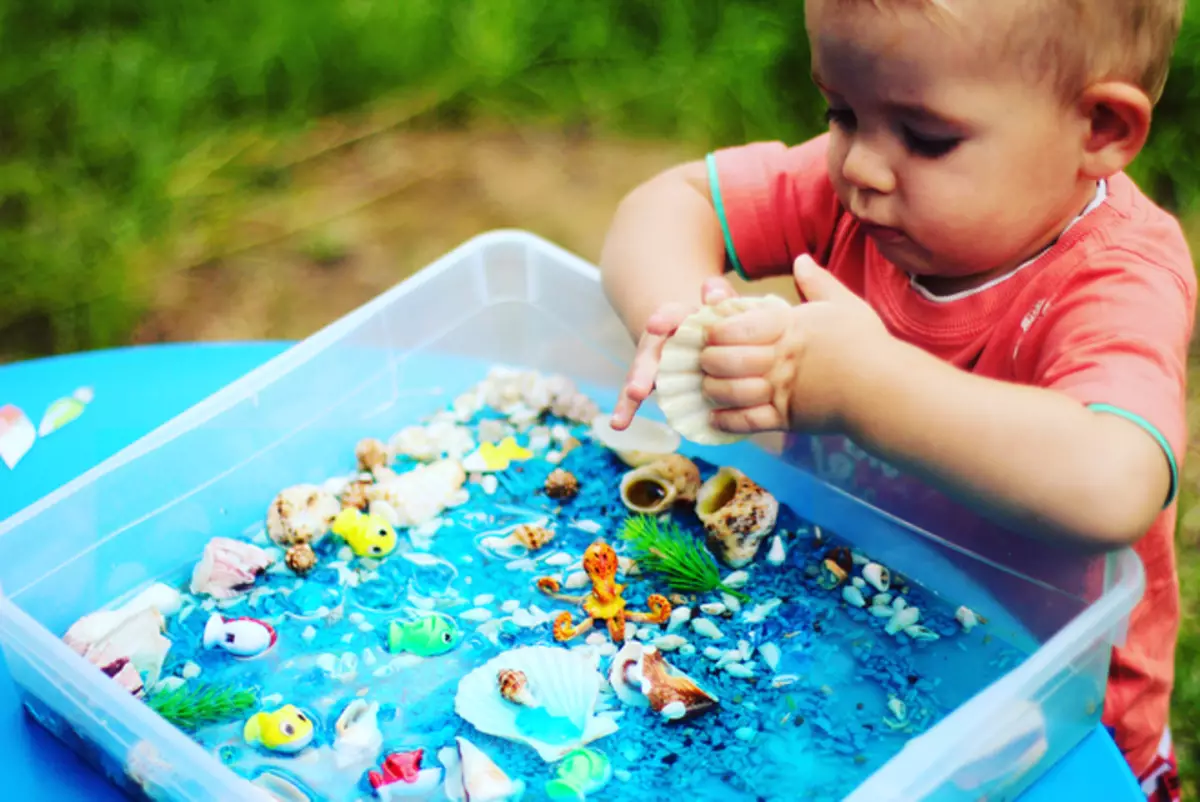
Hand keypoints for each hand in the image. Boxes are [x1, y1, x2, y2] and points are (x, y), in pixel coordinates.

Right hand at [611, 276, 738, 428]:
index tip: (654, 324)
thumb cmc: (713, 322)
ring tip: (622, 415)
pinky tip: (618, 424)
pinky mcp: (648, 381)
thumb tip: (713, 293)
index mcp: (679, 319)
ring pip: (638, 375)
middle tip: (637, 390)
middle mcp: (659, 340)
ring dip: (632, 392)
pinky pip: (634, 395)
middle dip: (642, 372)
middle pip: (648, 353)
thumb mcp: (720, 307)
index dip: (663, 320)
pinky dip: (625, 409)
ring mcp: (652, 362)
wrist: (695, 334)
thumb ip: (720, 297)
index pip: (670, 315)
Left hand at [702, 255, 890, 433]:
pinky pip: (747, 421)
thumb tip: (801, 259)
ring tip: (707, 387)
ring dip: (712, 389)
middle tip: (702, 361)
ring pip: (730, 391)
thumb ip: (817, 283)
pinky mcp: (786, 418)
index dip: (714, 330)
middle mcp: (778, 358)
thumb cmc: (866, 344)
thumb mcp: (843, 305)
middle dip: (706, 360)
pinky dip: (726, 421)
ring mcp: (780, 390)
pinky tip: (714, 417)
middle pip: (724, 359)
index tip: (708, 332)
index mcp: (786, 327)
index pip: (735, 327)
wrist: (886, 387)